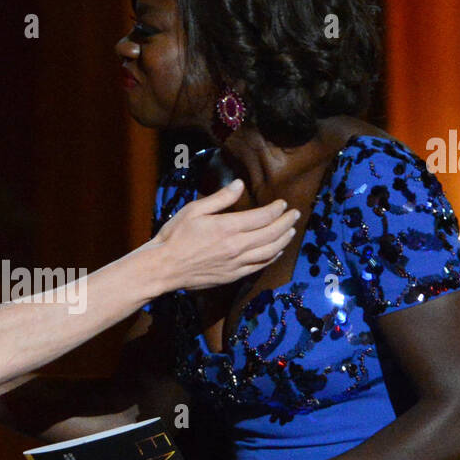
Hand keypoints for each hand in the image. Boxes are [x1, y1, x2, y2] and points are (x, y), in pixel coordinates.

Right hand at [152, 181, 300, 291]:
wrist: (164, 268)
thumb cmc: (175, 236)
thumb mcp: (194, 210)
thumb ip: (220, 198)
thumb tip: (240, 184)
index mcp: (228, 227)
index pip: (262, 217)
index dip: (276, 209)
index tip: (283, 203)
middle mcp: (237, 246)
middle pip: (271, 233)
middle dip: (286, 222)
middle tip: (295, 214)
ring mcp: (237, 263)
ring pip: (270, 251)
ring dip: (284, 240)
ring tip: (291, 231)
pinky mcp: (233, 275)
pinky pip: (259, 266)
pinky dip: (272, 257)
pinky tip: (277, 251)